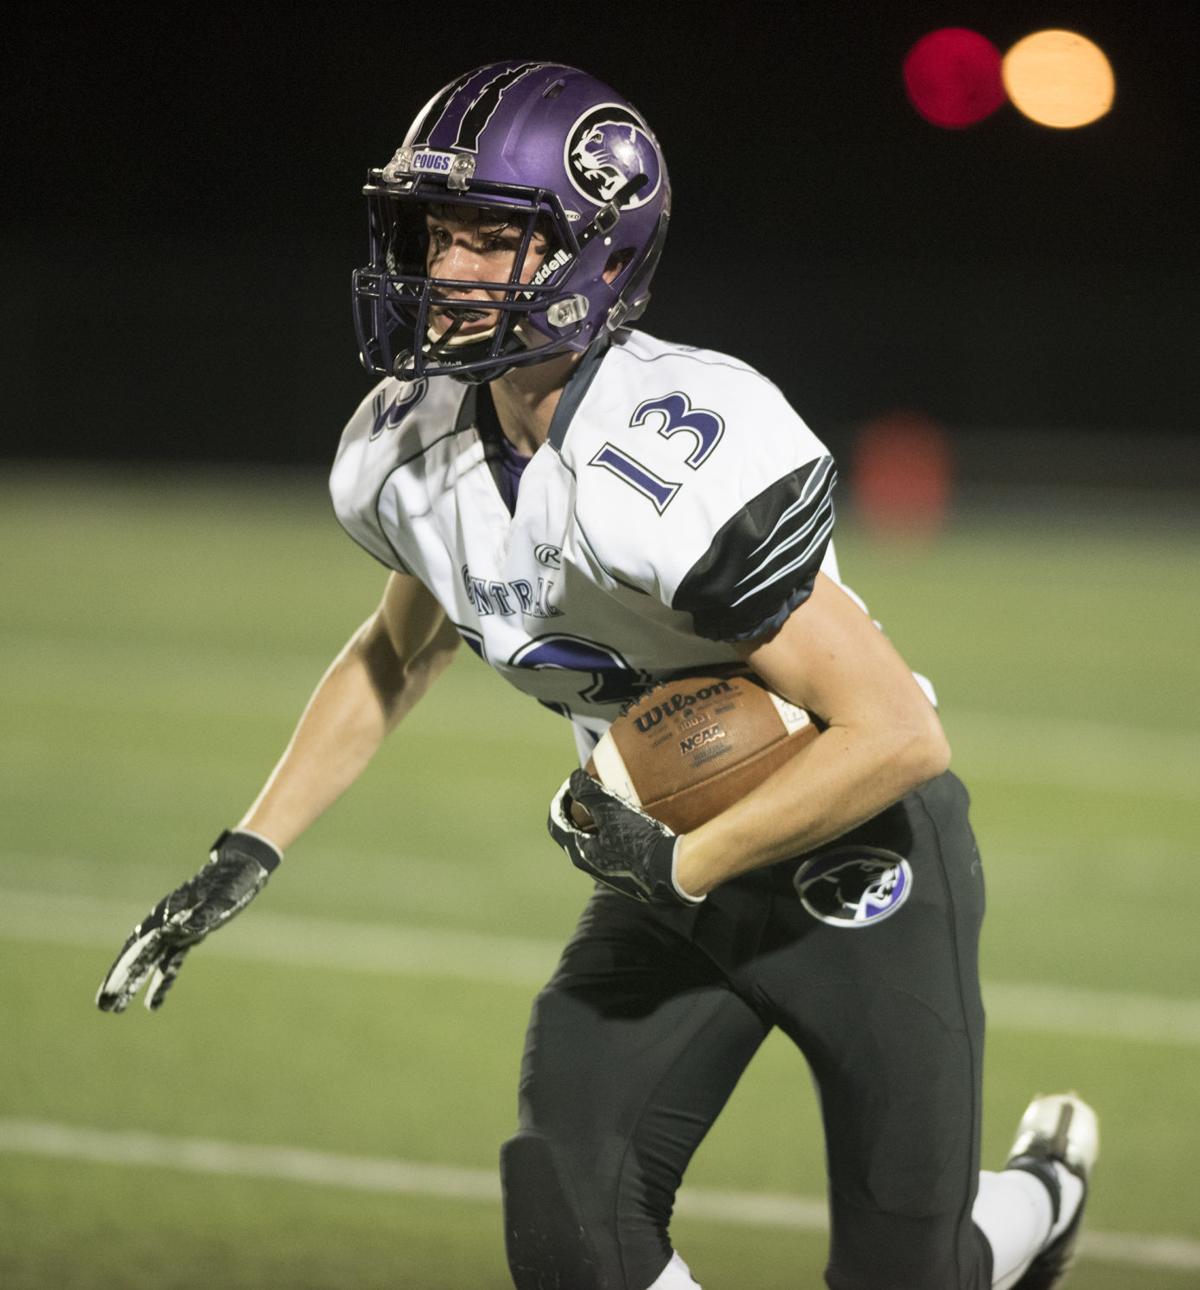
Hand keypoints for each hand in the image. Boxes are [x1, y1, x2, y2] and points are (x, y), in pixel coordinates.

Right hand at [95, 830, 281, 1012]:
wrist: (241, 868)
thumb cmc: (231, 882)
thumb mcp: (219, 900)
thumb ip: (200, 915)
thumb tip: (175, 930)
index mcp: (166, 915)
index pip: (138, 948)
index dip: (123, 971)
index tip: (110, 993)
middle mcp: (165, 923)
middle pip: (136, 957)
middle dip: (119, 981)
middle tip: (102, 1006)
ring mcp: (176, 930)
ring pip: (149, 963)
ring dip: (133, 985)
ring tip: (115, 1010)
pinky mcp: (190, 935)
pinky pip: (170, 963)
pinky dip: (161, 982)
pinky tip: (153, 1005)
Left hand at [547, 769, 703, 905]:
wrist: (671, 872)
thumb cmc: (637, 843)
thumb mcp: (611, 812)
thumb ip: (589, 794)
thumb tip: (574, 779)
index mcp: (580, 853)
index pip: (557, 825)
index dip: (559, 802)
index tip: (571, 786)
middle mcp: (591, 865)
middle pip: (575, 833)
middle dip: (579, 811)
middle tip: (590, 792)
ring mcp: (610, 871)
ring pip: (595, 840)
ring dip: (598, 821)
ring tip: (613, 802)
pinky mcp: (627, 872)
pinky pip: (613, 846)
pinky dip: (615, 830)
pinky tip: (634, 820)